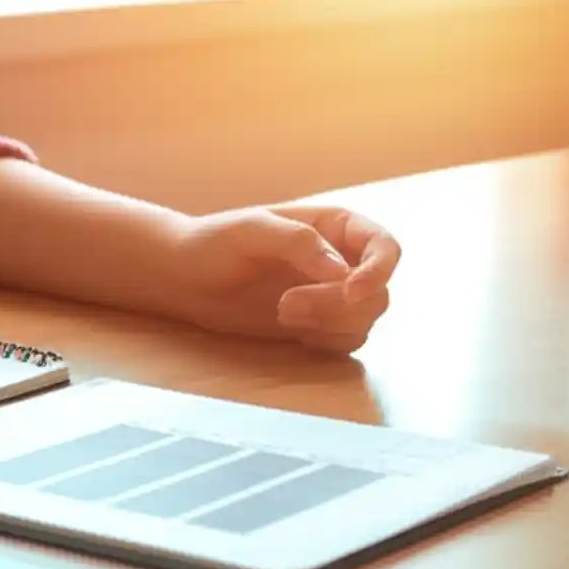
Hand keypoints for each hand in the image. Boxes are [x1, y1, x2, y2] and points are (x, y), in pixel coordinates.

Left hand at [167, 205, 399, 352]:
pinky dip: (324, 341)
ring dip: (328, 324)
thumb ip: (299, 243)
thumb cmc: (213, 242)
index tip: (352, 290)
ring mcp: (330, 295)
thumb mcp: (252, 230)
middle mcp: (342, 260)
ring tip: (281, 313)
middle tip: (286, 307)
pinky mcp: (315, 325)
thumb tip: (343, 274)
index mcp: (336, 227)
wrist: (183, 277)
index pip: (385, 247)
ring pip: (364, 320)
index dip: (380, 271)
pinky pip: (345, 341)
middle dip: (338, 305)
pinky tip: (289, 329)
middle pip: (377, 292)